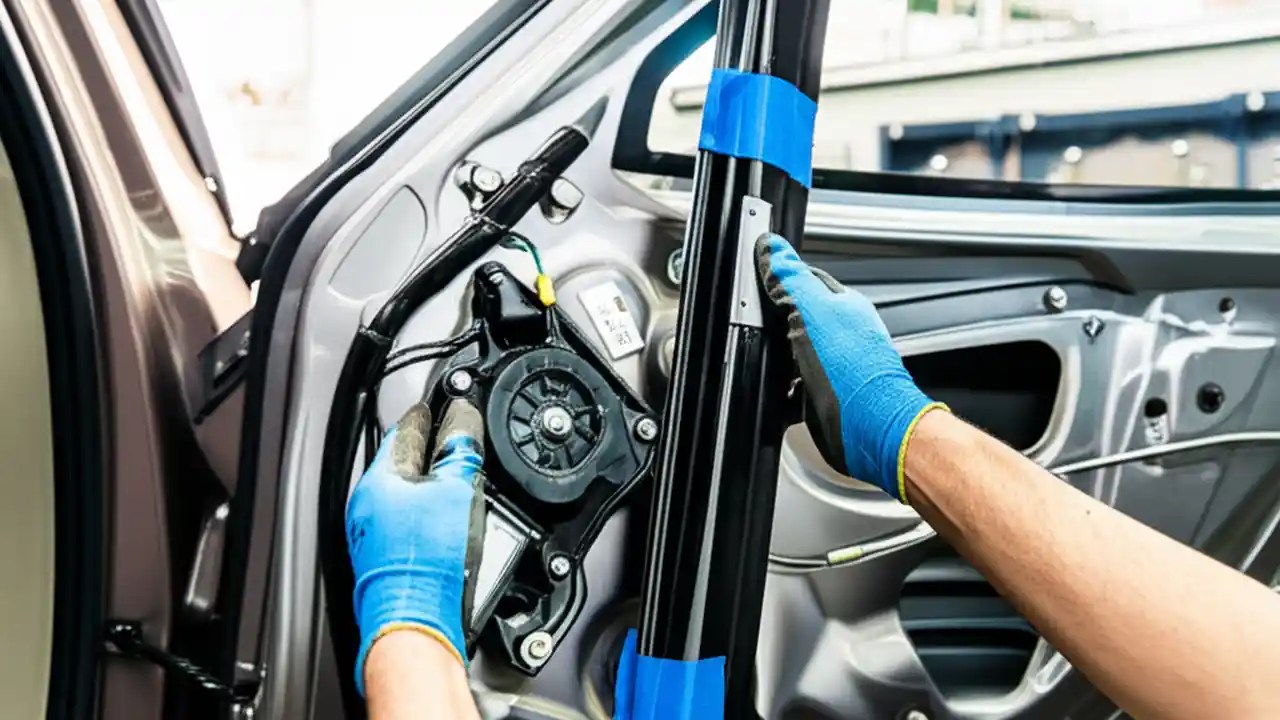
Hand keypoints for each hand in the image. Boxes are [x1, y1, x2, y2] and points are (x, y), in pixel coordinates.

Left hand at [346, 400, 485, 694]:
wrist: (415, 623)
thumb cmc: (427, 562)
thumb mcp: (457, 492)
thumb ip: (460, 449)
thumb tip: (463, 417)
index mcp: (380, 479)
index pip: (405, 429)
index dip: (430, 414)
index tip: (444, 405)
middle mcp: (367, 506)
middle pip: (403, 464)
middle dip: (429, 453)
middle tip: (455, 443)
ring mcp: (372, 536)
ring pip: (404, 496)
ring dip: (428, 487)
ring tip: (457, 485)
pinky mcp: (384, 562)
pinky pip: (407, 525)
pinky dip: (426, 518)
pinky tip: (447, 528)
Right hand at [756, 233, 946, 501]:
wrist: (869, 425)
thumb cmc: (852, 371)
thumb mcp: (811, 312)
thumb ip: (790, 280)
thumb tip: (771, 248)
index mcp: (843, 306)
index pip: (805, 279)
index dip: (780, 276)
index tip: (757, 274)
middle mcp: (841, 334)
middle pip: (797, 316)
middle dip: (774, 319)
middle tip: (754, 319)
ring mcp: (833, 366)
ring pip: (793, 351)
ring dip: (776, 355)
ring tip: (762, 354)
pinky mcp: (823, 396)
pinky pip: (793, 384)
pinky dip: (781, 385)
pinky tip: (775, 387)